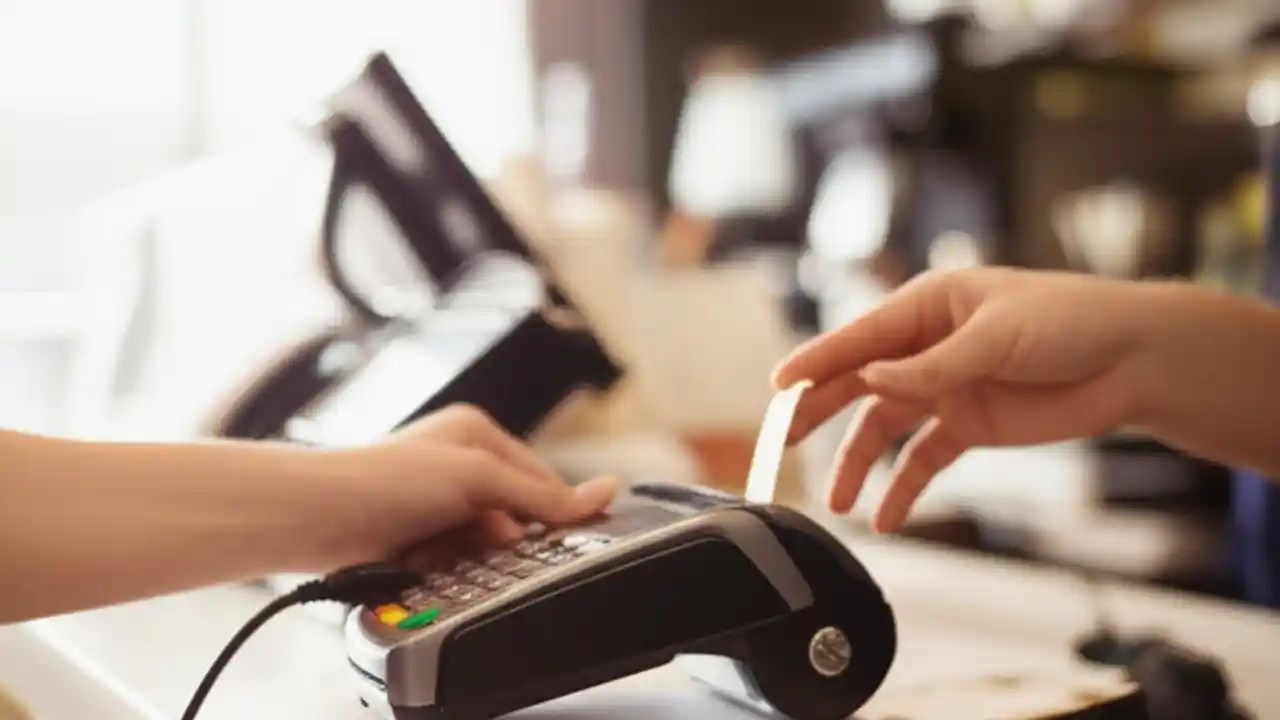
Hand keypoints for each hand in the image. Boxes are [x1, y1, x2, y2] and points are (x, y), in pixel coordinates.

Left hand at [317, 405, 617, 567]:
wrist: (317, 518)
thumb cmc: (385, 479)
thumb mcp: (478, 478)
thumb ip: (542, 493)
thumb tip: (605, 491)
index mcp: (476, 433)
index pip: (540, 478)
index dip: (551, 511)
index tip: (567, 539)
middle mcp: (457, 465)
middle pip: (512, 517)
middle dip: (497, 538)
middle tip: (475, 539)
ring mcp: (436, 504)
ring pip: (482, 546)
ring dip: (466, 556)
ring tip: (435, 546)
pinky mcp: (417, 539)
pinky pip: (454, 563)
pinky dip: (443, 568)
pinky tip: (421, 560)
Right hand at [773, 268, 1151, 531]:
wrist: (1134, 361)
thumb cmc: (1071, 322)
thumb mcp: (998, 334)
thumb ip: (934, 364)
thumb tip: (873, 378)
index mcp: (927, 306)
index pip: (859, 337)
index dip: (817, 362)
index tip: (779, 385)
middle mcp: (925, 347)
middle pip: (857, 383)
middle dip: (818, 414)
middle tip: (781, 444)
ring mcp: (944, 388)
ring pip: (883, 429)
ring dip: (857, 464)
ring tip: (838, 503)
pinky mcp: (968, 426)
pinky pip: (923, 460)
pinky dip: (903, 488)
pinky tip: (886, 517)